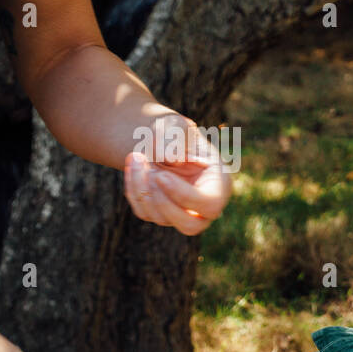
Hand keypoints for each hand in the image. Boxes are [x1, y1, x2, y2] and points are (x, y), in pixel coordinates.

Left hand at [123, 119, 231, 234]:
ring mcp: (182, 212)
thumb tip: (169, 159)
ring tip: (137, 156)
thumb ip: (174, 137)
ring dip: (142, 188)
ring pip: (162, 218)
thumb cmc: (174, 131)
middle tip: (151, 173)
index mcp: (219, 184)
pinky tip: (133, 165)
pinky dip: (133, 189)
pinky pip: (144, 212)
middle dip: (164, 202)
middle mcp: (204, 205)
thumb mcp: (175, 126)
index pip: (210, 203)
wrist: (158, 138)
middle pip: (191, 226)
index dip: (184, 195)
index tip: (161, 175)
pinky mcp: (161, 214)